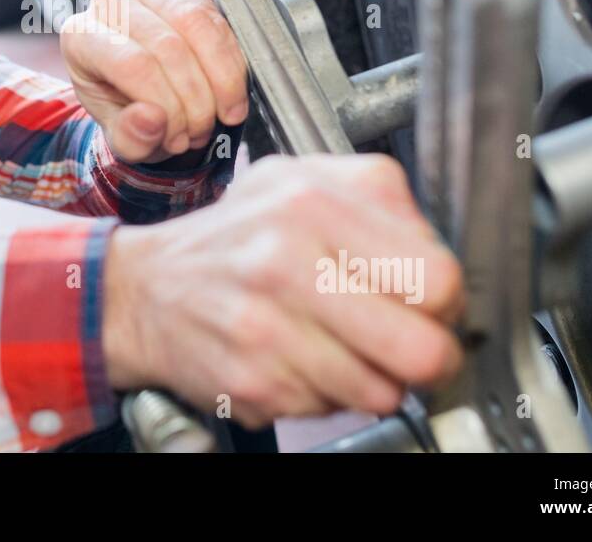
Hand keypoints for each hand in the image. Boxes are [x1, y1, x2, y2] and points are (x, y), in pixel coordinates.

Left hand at [60, 0, 248, 162]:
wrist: (140, 91)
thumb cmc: (127, 110)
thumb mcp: (123, 139)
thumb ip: (131, 137)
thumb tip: (152, 120)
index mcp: (81, 38)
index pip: (133, 65)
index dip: (168, 106)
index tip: (180, 138)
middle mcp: (108, 4)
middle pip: (169, 46)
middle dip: (197, 100)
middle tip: (200, 132)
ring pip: (198, 26)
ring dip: (221, 80)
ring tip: (221, 114)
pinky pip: (216, 18)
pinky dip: (232, 60)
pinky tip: (229, 89)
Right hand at [101, 154, 465, 428]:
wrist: (146, 288)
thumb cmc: (234, 237)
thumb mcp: (302, 182)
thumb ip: (378, 204)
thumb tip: (440, 262)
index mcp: (312, 201)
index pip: (437, 277)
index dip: (445, 300)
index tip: (429, 303)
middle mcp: (286, 260)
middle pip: (420, 347)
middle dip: (428, 355)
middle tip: (412, 345)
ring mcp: (267, 326)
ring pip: (382, 390)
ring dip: (374, 377)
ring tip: (343, 346)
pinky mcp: (253, 381)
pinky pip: (333, 409)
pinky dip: (327, 394)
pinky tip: (300, 358)